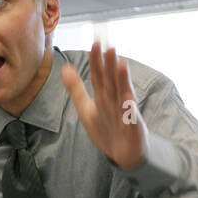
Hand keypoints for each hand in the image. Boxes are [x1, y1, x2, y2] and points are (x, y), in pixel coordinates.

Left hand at [60, 41, 147, 169]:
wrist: (123, 153)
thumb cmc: (107, 128)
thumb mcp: (86, 108)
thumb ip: (76, 89)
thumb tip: (65, 68)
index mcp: (103, 95)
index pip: (98, 75)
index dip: (96, 61)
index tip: (95, 43)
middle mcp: (114, 100)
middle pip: (111, 80)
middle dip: (109, 65)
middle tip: (108, 46)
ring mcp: (124, 112)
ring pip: (122, 94)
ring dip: (122, 80)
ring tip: (121, 64)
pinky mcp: (132, 127)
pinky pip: (130, 118)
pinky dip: (129, 109)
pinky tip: (129, 101)